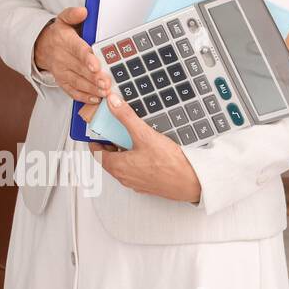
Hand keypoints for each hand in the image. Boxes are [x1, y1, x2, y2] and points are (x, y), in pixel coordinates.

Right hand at [32, 6, 109, 103]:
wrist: (40, 47)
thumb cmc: (58, 34)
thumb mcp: (63, 19)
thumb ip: (73, 14)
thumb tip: (83, 11)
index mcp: (65, 41)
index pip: (77, 50)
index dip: (87, 58)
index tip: (96, 65)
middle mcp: (62, 57)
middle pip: (80, 69)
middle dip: (94, 77)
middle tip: (107, 83)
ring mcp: (61, 71)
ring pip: (77, 82)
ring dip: (91, 88)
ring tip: (105, 92)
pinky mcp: (61, 81)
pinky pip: (71, 91)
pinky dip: (83, 96)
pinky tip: (95, 98)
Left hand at [88, 92, 202, 202]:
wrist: (193, 183)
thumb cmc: (170, 165)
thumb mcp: (145, 135)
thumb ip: (126, 117)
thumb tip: (113, 102)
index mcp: (117, 167)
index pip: (96, 152)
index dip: (96, 139)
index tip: (99, 130)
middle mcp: (124, 178)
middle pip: (109, 158)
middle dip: (111, 143)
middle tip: (117, 130)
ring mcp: (136, 183)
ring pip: (123, 164)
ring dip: (124, 151)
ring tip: (134, 137)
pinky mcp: (148, 185)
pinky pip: (136, 170)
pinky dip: (136, 159)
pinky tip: (148, 150)